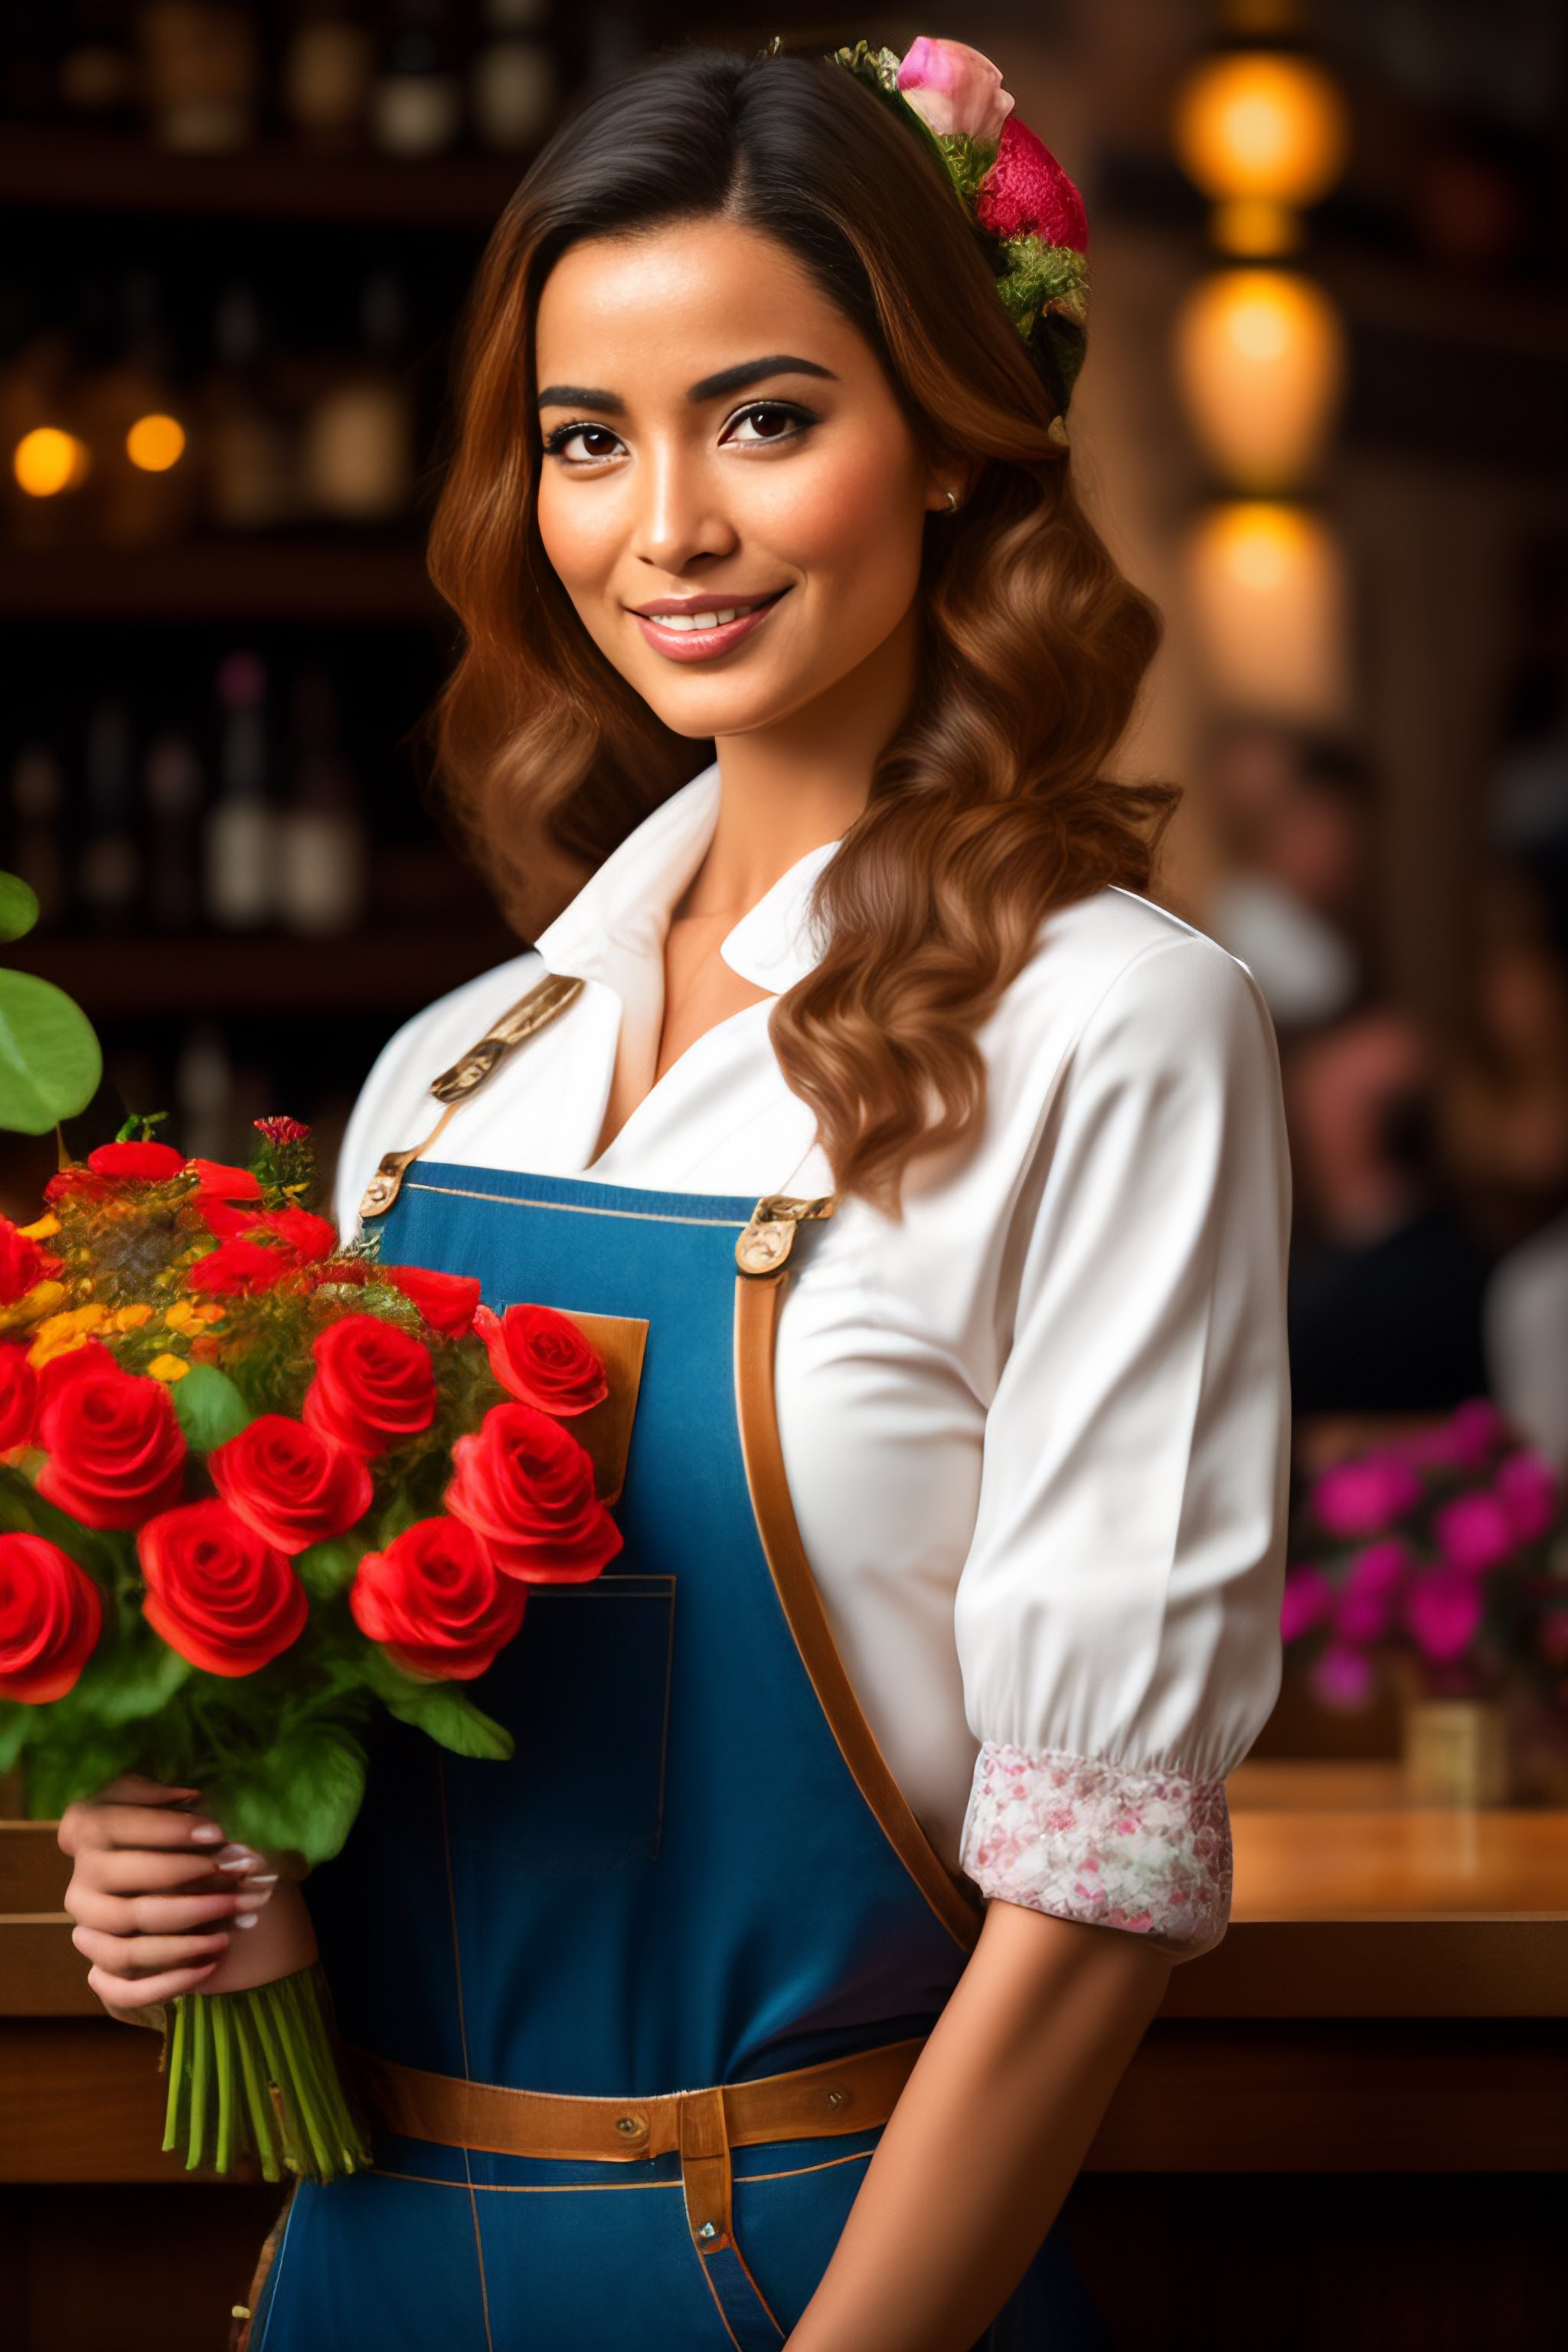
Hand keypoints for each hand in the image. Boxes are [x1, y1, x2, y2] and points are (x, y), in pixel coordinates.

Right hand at [57, 1773, 278, 2013]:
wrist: (161, 1883)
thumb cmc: (169, 1832)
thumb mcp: (166, 1801)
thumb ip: (172, 1797)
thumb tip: (192, 1798)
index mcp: (86, 1839)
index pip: (117, 1830)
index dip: (168, 1831)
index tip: (217, 1832)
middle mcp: (80, 1890)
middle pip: (126, 1896)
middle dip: (190, 1889)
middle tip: (238, 1880)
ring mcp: (88, 1934)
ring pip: (127, 1951)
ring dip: (185, 1944)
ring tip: (232, 1928)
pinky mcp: (102, 1971)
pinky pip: (126, 1991)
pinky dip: (170, 1983)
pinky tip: (212, 1964)